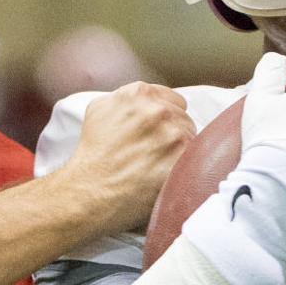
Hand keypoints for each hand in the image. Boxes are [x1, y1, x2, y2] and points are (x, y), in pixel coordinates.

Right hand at [66, 83, 194, 233]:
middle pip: (184, 119)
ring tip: (157, 166)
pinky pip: (196, 159)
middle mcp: (158, 110)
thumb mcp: (100, 109)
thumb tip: (147, 101)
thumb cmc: (92, 154)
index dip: (166, 118)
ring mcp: (172, 134)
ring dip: (179, 152)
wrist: (89, 190)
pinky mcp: (181, 159)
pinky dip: (185, 167)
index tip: (157, 133)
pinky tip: (167, 175)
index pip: (174, 100)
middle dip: (173, 134)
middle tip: (154, 153)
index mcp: (139, 93)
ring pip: (192, 139)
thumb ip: (127, 97)